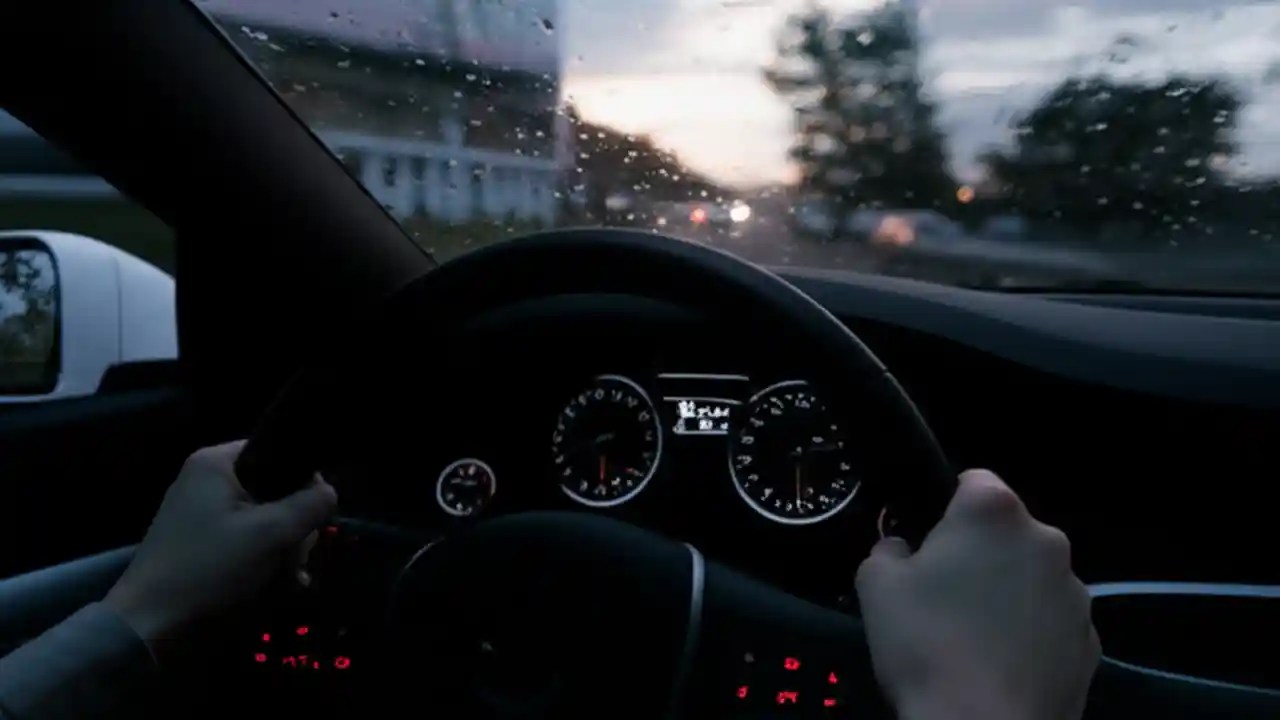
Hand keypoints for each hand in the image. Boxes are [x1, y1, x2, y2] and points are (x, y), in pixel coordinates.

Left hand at [105, 441, 336, 647]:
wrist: (150, 627)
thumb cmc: (210, 569)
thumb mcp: (271, 533)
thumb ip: (311, 505)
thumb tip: (329, 493)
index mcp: (216, 463)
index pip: (279, 452)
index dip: (305, 483)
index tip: (314, 518)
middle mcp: (207, 481)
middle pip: (276, 490)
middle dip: (295, 527)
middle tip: (298, 558)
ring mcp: (203, 514)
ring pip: (266, 520)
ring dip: (285, 550)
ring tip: (290, 579)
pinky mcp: (203, 544)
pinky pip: (248, 541)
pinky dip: (266, 561)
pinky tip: (280, 585)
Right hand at [856, 470, 1098, 719]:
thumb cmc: (925, 644)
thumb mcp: (874, 584)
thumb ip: (887, 549)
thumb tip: (903, 550)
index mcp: (993, 511)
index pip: (971, 480)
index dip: (944, 508)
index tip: (927, 545)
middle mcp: (1046, 539)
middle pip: (1005, 531)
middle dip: (979, 552)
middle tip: (943, 595)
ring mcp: (1077, 593)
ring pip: (1031, 577)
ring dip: (1007, 592)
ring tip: (973, 638)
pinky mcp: (1091, 641)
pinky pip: (1050, 622)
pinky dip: (1030, 634)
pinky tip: (1000, 665)